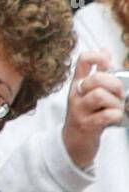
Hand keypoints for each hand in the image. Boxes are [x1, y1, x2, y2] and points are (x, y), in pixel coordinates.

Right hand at [61, 51, 124, 168]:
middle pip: (96, 78)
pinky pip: (106, 115)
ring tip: (116, 108)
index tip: (108, 66)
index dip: (99, 57)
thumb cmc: (86, 114)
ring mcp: (79, 110)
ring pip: (100, 95)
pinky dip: (115, 115)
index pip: (83, 60)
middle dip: (115, 85)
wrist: (73, 142)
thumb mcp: (88, 91)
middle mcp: (76, 94)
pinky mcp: (86, 125)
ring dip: (115, 102)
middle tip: (119, 95)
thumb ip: (98, 72)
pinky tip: (114, 117)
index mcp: (78, 83)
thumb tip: (105, 49)